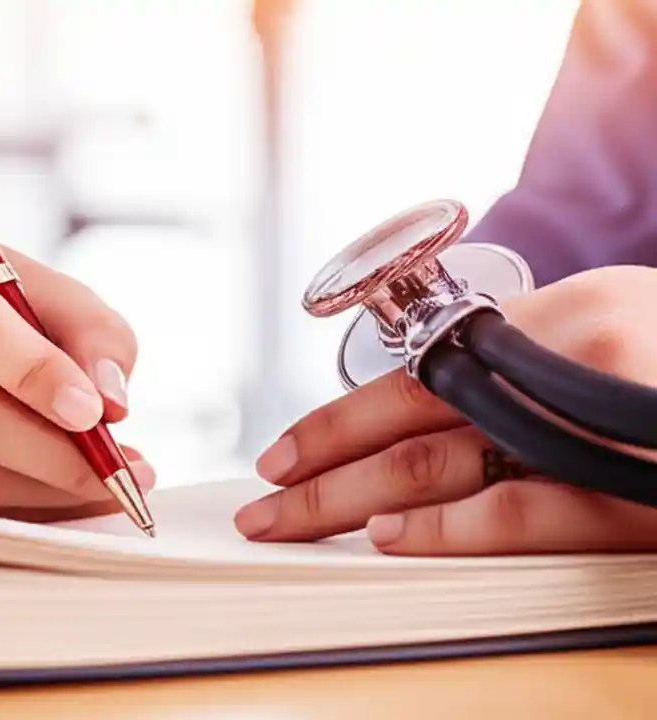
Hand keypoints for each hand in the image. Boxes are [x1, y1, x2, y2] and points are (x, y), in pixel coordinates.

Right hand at [0, 247, 153, 520]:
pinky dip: (15, 516)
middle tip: (116, 472)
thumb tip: (109, 405)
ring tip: (102, 486)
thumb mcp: (80, 311)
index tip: (92, 413)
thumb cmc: (37, 324)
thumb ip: (101, 342)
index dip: (31, 374)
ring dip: (44, 492)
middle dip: (50, 454)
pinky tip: (58, 500)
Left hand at [234, 265, 656, 554]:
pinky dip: (451, 526)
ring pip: (445, 464)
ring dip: (353, 502)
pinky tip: (391, 538)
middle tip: (261, 509)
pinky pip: (526, 509)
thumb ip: (530, 360)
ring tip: (292, 528)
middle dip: (321, 470)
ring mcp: (599, 426)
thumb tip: (435, 408)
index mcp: (557, 316)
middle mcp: (566, 361)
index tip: (278, 454)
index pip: (415, 371)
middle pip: (410, 421)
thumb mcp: (616, 323)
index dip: (335, 419)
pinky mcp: (637, 494)